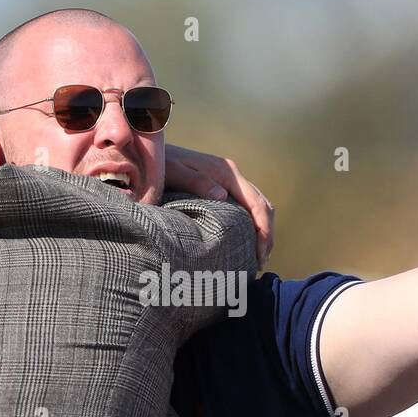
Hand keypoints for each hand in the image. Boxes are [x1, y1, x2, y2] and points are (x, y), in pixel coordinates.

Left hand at [165, 144, 274, 265]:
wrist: (150, 153)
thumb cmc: (160, 165)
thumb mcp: (175, 172)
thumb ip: (197, 182)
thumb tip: (222, 196)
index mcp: (226, 172)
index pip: (257, 203)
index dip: (264, 230)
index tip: (261, 253)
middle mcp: (232, 174)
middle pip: (263, 206)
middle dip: (267, 235)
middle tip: (260, 262)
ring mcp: (229, 180)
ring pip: (257, 206)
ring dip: (261, 231)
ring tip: (257, 258)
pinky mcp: (222, 186)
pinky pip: (245, 206)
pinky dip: (251, 225)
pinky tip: (245, 242)